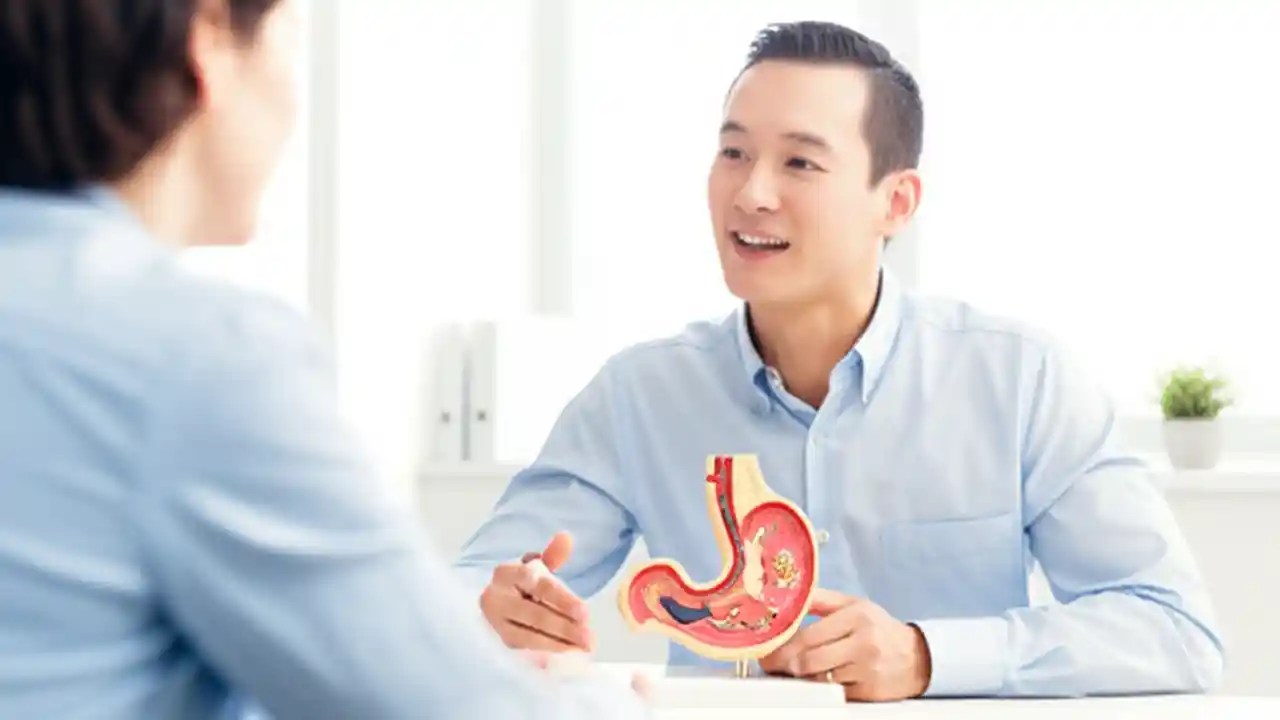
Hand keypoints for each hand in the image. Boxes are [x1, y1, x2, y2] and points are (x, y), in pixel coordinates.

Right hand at [479, 531, 595, 652]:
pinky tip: (570, 652)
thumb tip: (566, 538)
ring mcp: (495, 622)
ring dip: (560, 643)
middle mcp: (496, 597)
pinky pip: (527, 649)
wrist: (498, 601)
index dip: (563, 600)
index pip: (539, 587)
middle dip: (565, 627)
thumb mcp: (538, 567)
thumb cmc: (524, 583)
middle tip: (590, 638)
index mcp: (507, 573)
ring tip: (584, 647)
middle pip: (535, 614)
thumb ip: (553, 555)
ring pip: (530, 635)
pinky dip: (550, 651)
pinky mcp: (500, 641)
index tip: (585, 613)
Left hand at [759, 589, 931, 701]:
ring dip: (800, 677)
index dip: (783, 644)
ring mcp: (867, 670)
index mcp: (856, 617)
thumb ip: (821, 600)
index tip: (767, 648)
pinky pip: (834, 692)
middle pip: (810, 660)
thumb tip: (788, 595)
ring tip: (789, 671)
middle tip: (770, 664)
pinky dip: (820, 688)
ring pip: (820, 679)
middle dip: (785, 664)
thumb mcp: (854, 605)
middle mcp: (863, 643)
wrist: (917, 656)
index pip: (810, 634)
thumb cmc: (879, 628)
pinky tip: (813, 680)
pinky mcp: (869, 692)